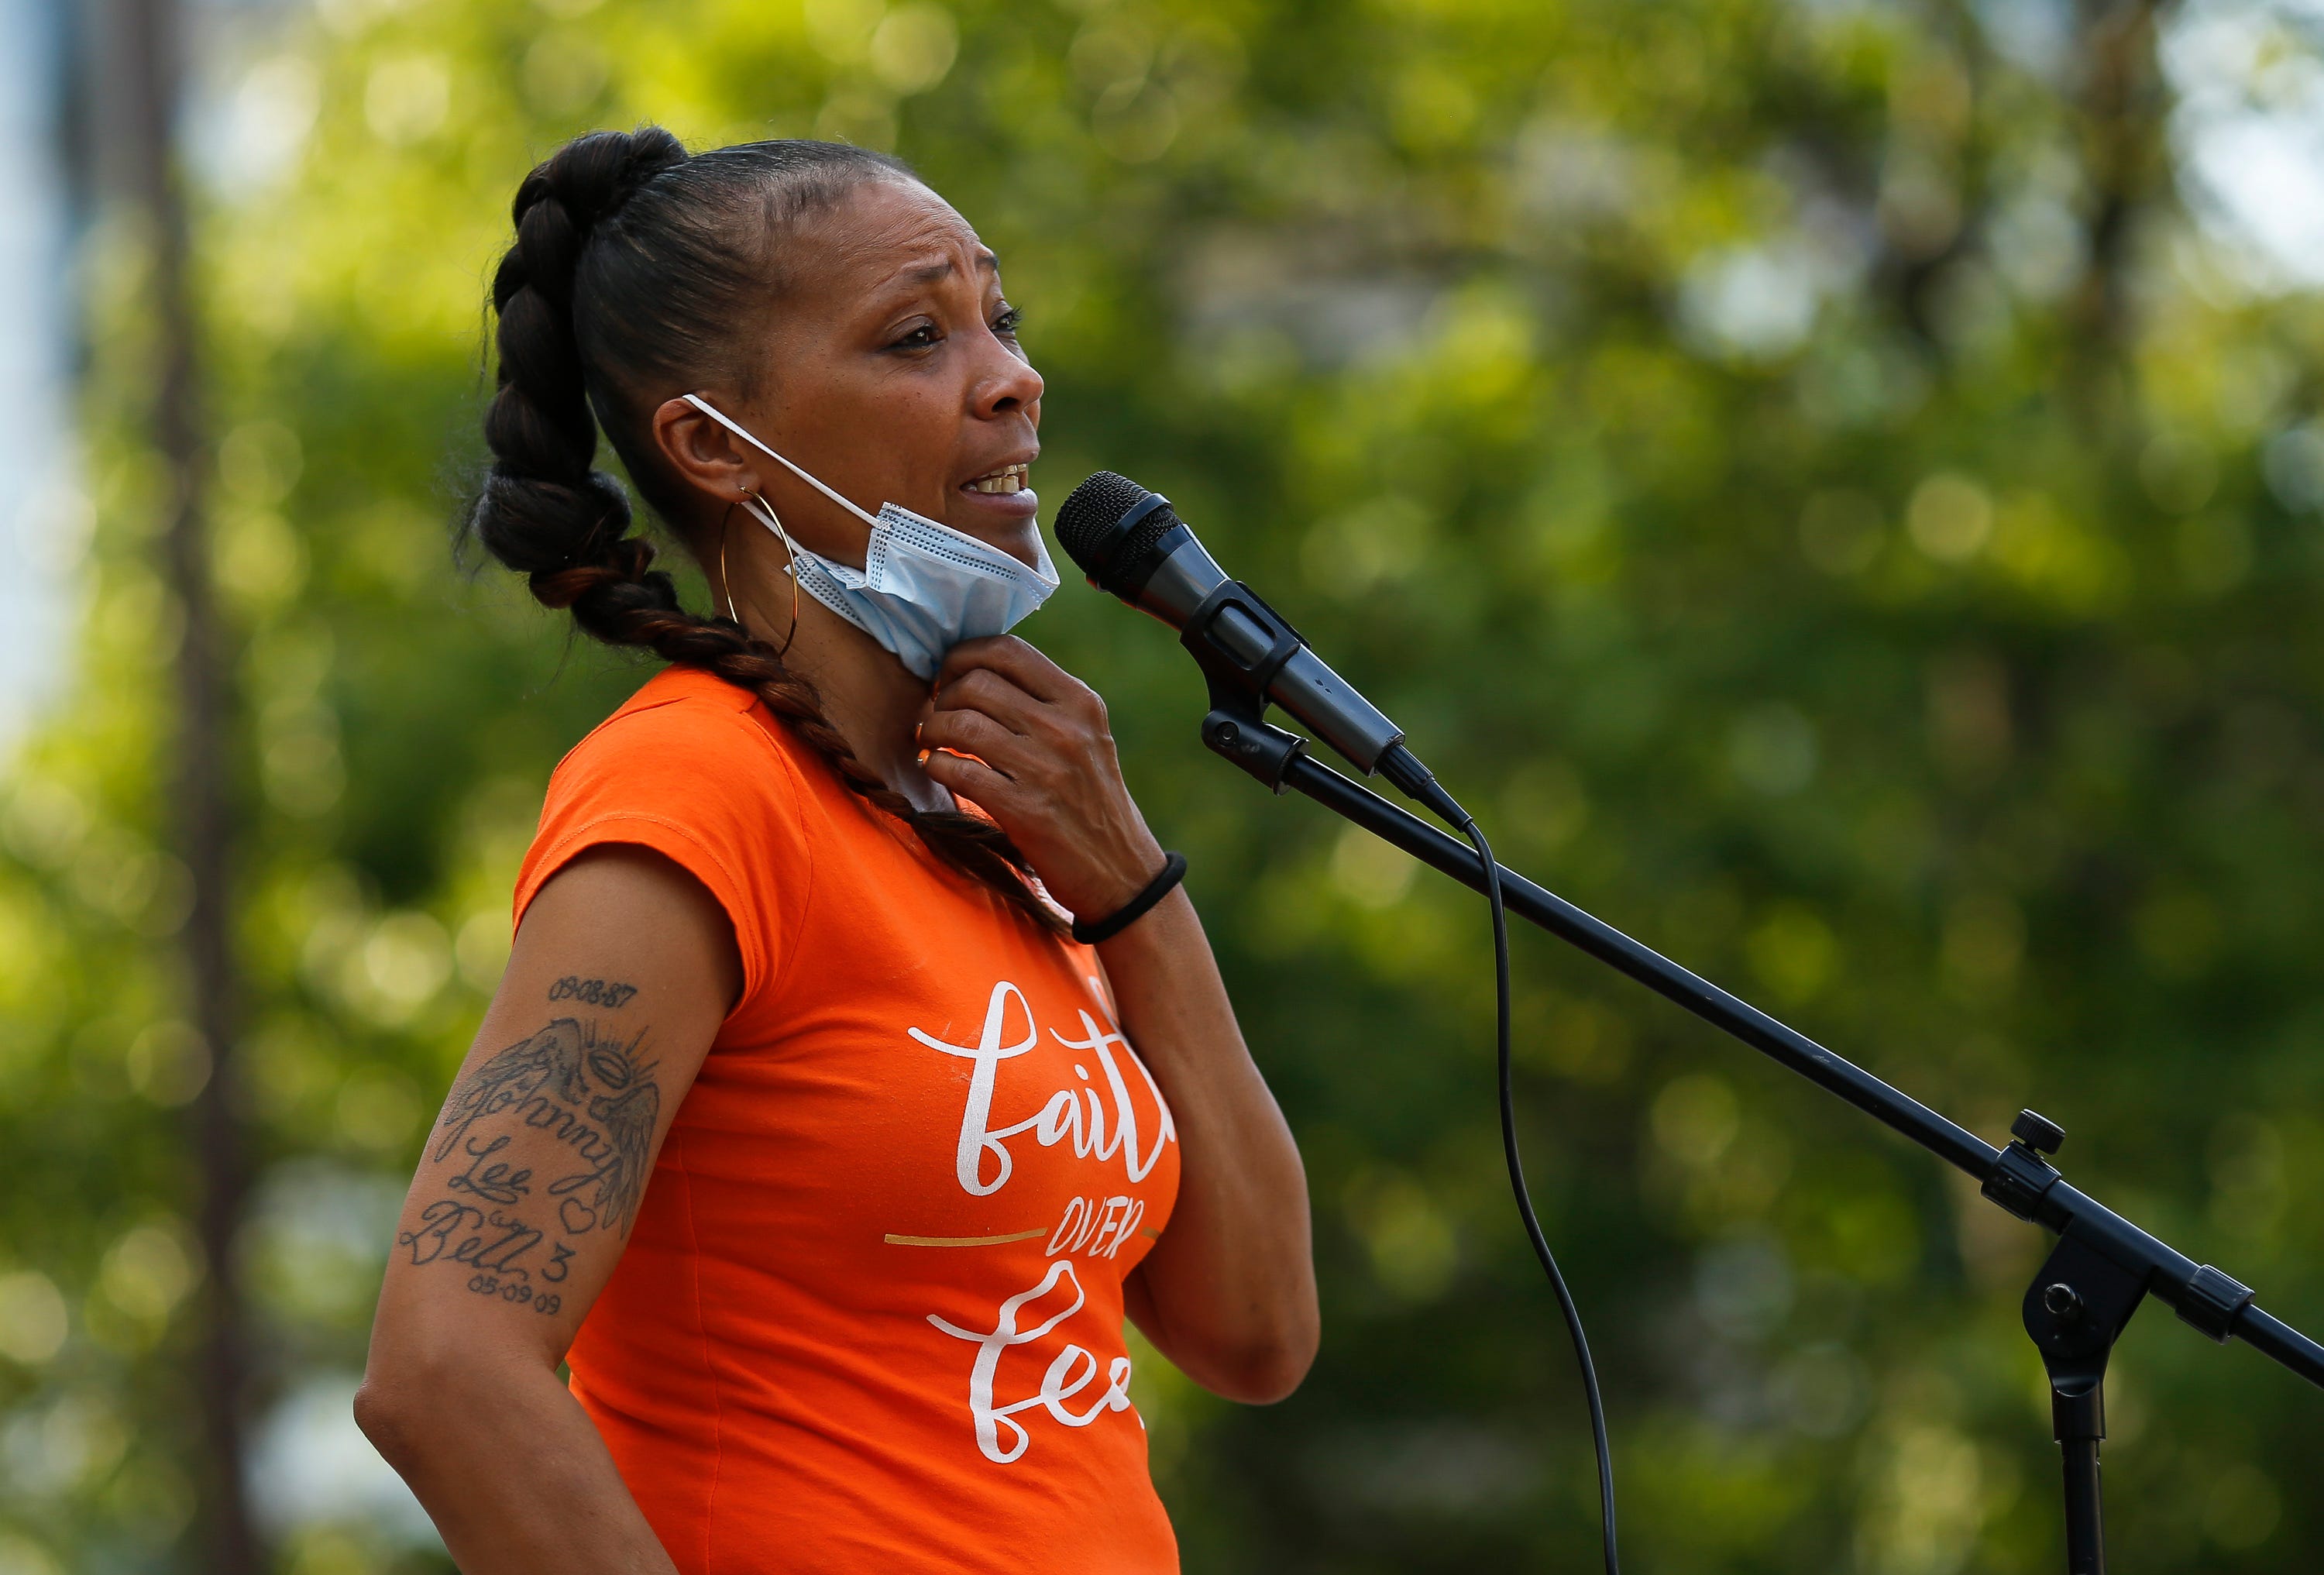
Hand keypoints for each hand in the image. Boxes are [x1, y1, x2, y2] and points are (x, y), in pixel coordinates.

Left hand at [917, 636, 1167, 921]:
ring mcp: (1045, 769)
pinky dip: (933, 765)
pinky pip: (956, 769)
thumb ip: (1044, 703)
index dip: (963, 655)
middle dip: (942, 696)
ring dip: (930, 731)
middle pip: (976, 683)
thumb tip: (974, 674)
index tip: (949, 676)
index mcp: (1080, 702)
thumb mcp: (1086, 738)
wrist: (1121, 872)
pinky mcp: (1024, 809)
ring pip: (960, 723)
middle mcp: (1065, 728)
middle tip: (935, 716)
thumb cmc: (1093, 802)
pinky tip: (936, 769)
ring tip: (929, 742)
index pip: (1008, 650)